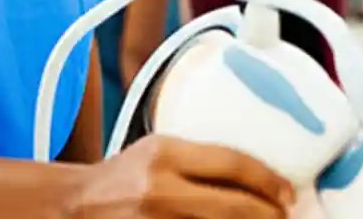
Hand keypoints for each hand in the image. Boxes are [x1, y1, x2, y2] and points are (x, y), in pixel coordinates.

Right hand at [76, 135, 293, 217]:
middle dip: (268, 214)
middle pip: (234, 205)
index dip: (268, 180)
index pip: (232, 163)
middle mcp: (160, 189)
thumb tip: (258, 175)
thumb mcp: (158, 150)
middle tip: (284, 216)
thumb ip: (199, 159)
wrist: (74, 206)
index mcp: (165, 153)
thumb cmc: (124, 176)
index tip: (288, 192)